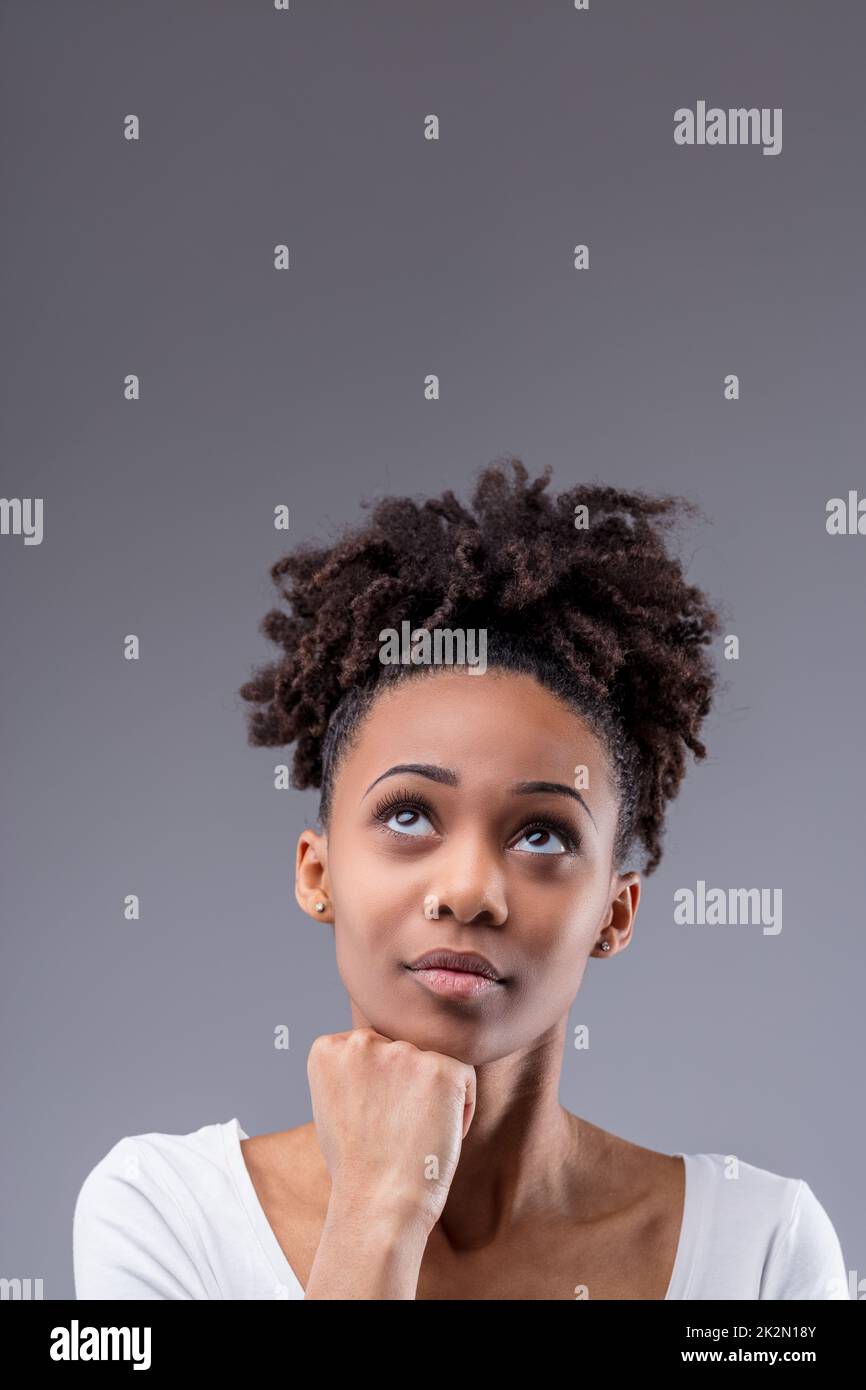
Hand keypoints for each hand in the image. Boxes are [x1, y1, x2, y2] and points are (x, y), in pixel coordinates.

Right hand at [307, 1026, 476, 1233]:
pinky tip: (440, 1134)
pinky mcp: (441, 1068)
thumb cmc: (356, 1166)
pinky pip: (463, 1077)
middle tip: (397, 1131)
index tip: (374, 1120)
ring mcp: (402, 1052)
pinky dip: (461, 1107)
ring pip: (431, 1064)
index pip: (369, 1049)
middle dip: (405, 1087)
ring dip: (431, 1096)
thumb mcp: (333, 1105)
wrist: (378, 1203)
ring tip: (416, 1135)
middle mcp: (361, 1042)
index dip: (378, 1087)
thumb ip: (352, 1071)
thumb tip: (382, 1060)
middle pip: (400, 1053)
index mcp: (328, 1049)